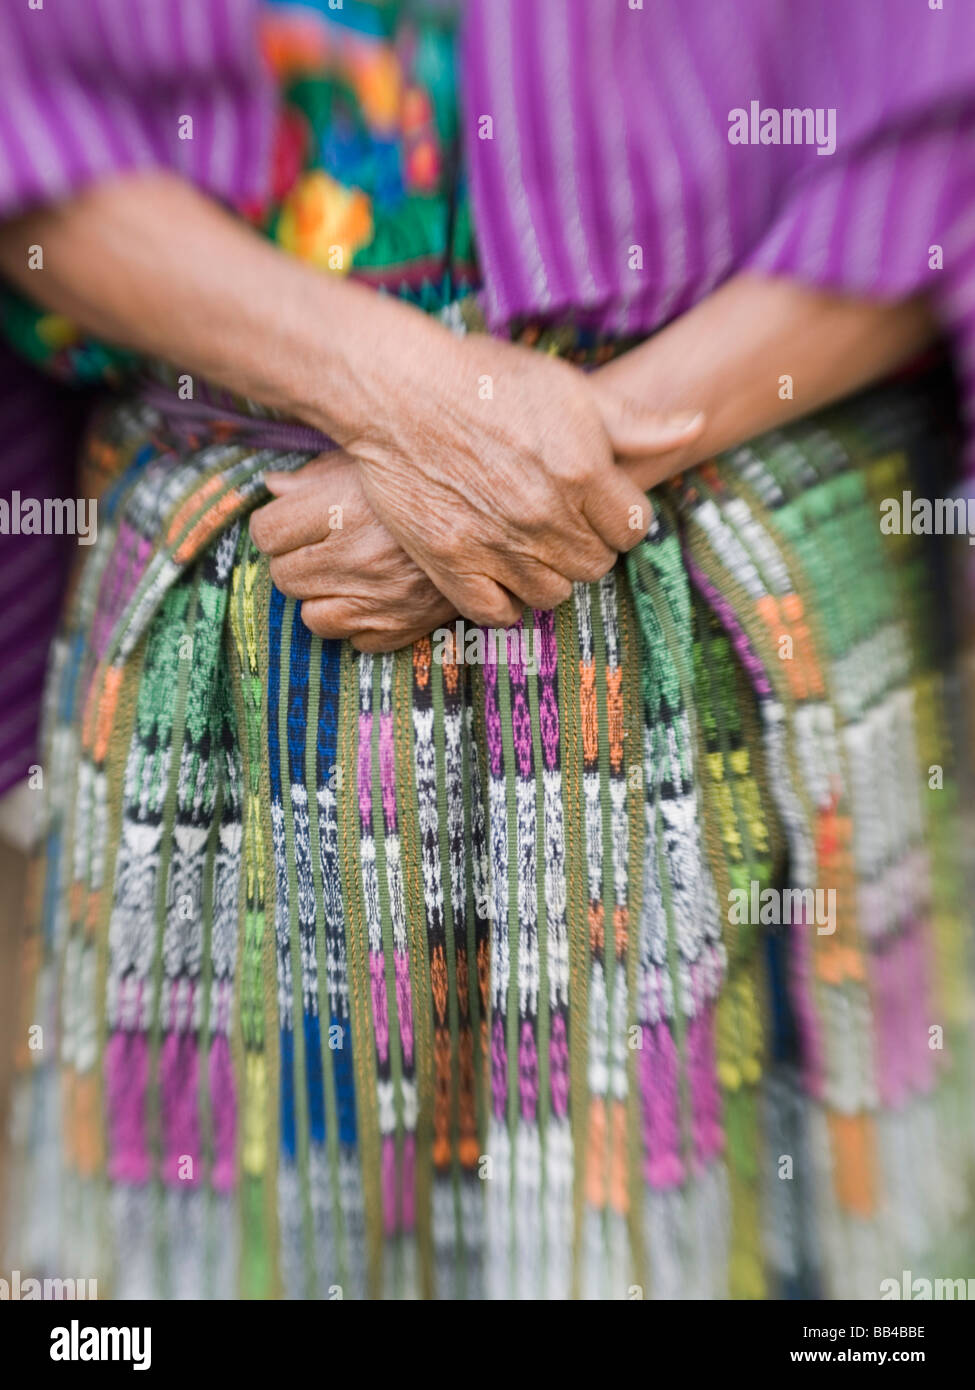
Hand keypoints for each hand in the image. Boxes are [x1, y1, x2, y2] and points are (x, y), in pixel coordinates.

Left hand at [249, 454, 456, 651]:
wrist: (505, 510)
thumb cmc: (431, 476)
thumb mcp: (373, 458)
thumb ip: (318, 476)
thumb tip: (273, 486)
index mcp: (340, 508)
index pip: (267, 534)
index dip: (277, 527)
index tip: (295, 521)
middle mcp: (355, 557)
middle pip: (285, 577)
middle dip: (299, 561)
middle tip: (325, 546)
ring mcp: (378, 599)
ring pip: (313, 618)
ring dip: (325, 598)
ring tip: (348, 575)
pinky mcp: (404, 628)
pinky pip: (358, 642)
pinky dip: (363, 625)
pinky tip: (380, 596)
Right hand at [339, 328, 703, 627]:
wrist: (398, 390)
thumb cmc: (486, 379)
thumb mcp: (569, 389)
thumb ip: (634, 421)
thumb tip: (695, 426)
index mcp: (583, 472)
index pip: (634, 529)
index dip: (619, 517)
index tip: (597, 505)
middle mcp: (546, 516)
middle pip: (596, 566)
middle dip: (588, 546)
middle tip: (561, 522)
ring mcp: (497, 545)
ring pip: (553, 594)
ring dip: (549, 575)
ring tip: (530, 545)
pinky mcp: (451, 564)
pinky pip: (498, 612)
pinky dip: (505, 601)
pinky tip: (499, 573)